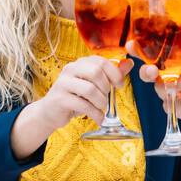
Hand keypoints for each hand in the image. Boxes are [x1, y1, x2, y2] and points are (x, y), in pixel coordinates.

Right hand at [11, 55, 131, 158]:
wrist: (51, 112)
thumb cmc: (76, 97)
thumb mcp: (94, 85)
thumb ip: (111, 74)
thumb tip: (129, 63)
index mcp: (80, 63)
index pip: (101, 61)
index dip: (115, 74)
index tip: (119, 85)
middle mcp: (70, 70)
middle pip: (95, 72)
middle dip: (106, 87)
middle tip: (107, 97)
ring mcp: (63, 84)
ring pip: (90, 89)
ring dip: (101, 102)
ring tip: (101, 108)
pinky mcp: (60, 99)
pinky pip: (83, 105)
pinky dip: (95, 114)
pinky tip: (98, 119)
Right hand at [127, 28, 180, 135]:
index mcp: (171, 62)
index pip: (151, 55)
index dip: (138, 51)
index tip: (131, 45)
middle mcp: (167, 77)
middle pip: (147, 76)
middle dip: (147, 72)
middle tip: (154, 70)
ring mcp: (170, 94)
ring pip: (164, 90)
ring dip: (179, 84)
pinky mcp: (177, 109)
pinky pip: (180, 104)